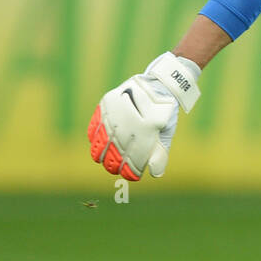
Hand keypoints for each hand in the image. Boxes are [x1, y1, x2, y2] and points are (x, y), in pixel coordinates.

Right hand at [87, 52, 200, 179]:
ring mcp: (117, 112)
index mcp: (148, 130)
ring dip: (101, 153)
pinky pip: (95, 125)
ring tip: (102, 160)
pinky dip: (94, 137)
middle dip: (114, 164)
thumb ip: (159, 153)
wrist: (159, 84)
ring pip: (102, 140)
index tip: (131, 176)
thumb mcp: (166, 133)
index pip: (134, 159)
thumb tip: (155, 173)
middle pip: (115, 151)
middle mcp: (130, 122)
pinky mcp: (108, 103)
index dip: (131, 171)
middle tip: (114, 169)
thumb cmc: (163, 114)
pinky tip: (96, 144)